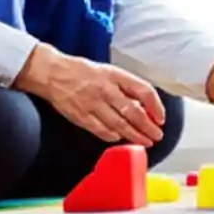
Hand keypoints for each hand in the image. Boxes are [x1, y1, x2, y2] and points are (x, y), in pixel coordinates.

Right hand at [14, 44, 165, 146]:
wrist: (52, 73)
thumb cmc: (82, 71)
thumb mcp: (107, 71)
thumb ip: (125, 87)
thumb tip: (143, 105)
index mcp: (115, 75)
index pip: (143, 90)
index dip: (156, 106)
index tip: (161, 118)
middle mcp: (105, 88)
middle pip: (133, 112)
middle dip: (148, 127)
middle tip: (157, 136)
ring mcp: (92, 103)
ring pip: (119, 124)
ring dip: (134, 135)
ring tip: (144, 142)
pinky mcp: (80, 116)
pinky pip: (101, 130)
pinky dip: (112, 136)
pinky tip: (119, 138)